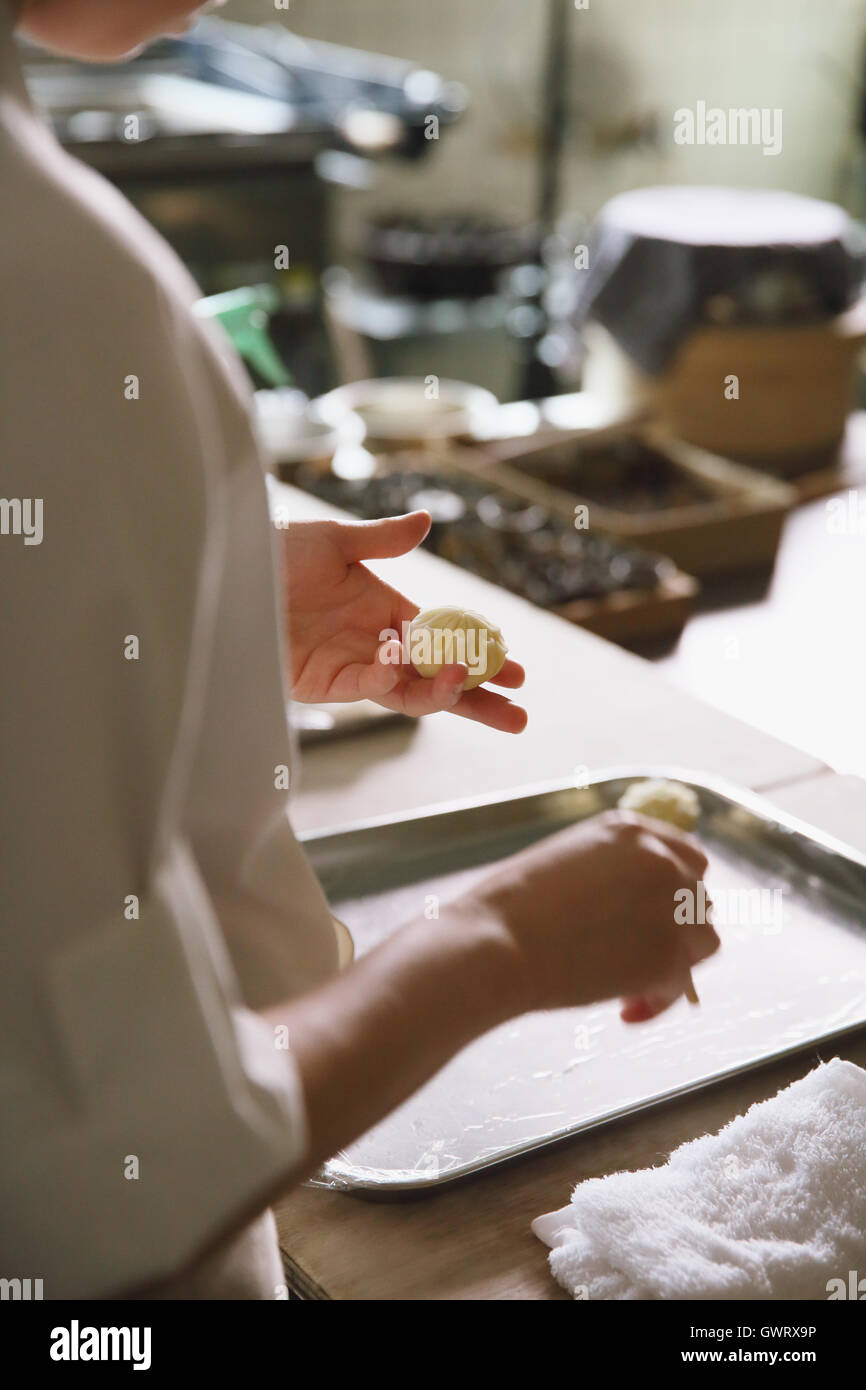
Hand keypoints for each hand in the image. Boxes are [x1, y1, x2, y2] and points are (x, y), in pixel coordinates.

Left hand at [280, 512, 526, 733]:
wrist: (225, 569)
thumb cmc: (274, 553)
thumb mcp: (335, 541)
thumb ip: (383, 540)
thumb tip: (427, 521)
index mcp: (386, 613)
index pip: (447, 642)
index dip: (483, 656)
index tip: (520, 671)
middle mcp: (375, 646)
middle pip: (437, 680)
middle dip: (477, 699)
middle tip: (520, 717)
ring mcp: (350, 667)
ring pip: (408, 692)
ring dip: (442, 691)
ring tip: (471, 681)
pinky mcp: (320, 683)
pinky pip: (365, 686)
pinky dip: (388, 678)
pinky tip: (401, 659)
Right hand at [466, 810, 718, 1020]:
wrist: (496, 943)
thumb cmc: (508, 909)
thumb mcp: (564, 864)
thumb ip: (608, 874)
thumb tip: (632, 910)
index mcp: (629, 830)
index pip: (686, 856)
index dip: (675, 891)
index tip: (656, 918)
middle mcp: (660, 860)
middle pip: (698, 899)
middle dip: (672, 930)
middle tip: (630, 959)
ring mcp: (670, 907)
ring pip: (703, 940)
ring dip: (673, 964)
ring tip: (626, 987)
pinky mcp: (669, 956)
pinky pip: (682, 986)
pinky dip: (657, 1002)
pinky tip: (623, 1012)